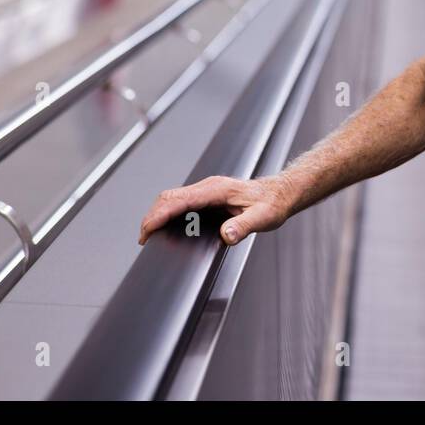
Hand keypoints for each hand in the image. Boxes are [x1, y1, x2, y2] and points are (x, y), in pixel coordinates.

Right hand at [138, 175, 293, 246]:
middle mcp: (209, 187)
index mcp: (217, 190)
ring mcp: (207, 190)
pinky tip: (165, 225)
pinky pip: (181, 201)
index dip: (160, 214)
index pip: (180, 200)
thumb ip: (244, 226)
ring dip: (157, 213)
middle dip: (152, 216)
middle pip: (169, 197)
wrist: (281, 194)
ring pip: (173, 197)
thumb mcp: (262, 218)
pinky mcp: (208, 196)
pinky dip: (167, 212)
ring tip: (148, 234)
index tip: (148, 229)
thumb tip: (226, 235)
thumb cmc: (273, 204)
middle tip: (143, 238)